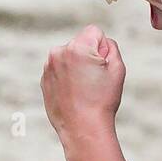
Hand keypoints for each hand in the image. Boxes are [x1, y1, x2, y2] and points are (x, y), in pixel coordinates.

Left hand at [41, 24, 125, 142]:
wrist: (82, 128)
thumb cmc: (102, 100)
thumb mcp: (118, 69)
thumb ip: (111, 47)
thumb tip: (100, 42)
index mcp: (77, 48)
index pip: (95, 32)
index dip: (103, 48)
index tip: (101, 67)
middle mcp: (58, 53)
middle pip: (81, 43)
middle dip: (88, 56)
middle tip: (94, 81)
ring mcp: (48, 66)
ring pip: (69, 56)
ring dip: (77, 66)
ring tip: (83, 89)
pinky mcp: (44, 79)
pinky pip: (60, 70)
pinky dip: (67, 78)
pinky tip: (74, 94)